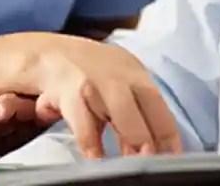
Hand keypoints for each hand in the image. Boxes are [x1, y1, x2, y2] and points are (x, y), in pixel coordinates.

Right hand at [28, 35, 182, 159]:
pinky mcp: (68, 91)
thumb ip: (132, 112)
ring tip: (132, 164)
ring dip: (131, 138)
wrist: (46, 54)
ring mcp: (94, 81)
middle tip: (154, 161)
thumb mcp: (115, 84)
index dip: (168, 133)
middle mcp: (118, 74)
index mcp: (134, 73)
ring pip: (120, 110)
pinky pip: (83, 123)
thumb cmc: (86, 75)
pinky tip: (97, 160)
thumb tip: (150, 150)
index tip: (173, 157)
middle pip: (146, 103)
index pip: (158, 104)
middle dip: (152, 135)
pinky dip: (92, 144)